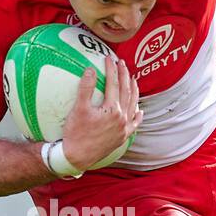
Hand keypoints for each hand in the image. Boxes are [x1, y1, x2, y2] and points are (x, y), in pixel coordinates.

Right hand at [61, 55, 140, 171]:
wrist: (77, 157)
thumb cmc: (75, 133)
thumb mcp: (78, 109)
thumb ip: (86, 88)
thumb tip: (91, 70)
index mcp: (112, 109)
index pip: (113, 84)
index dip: (111, 69)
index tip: (108, 58)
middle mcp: (122, 118)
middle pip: (126, 92)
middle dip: (125, 75)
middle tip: (122, 63)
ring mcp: (123, 129)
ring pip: (133, 105)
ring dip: (134, 91)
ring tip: (133, 80)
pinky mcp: (122, 138)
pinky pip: (134, 124)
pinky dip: (138, 116)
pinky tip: (139, 110)